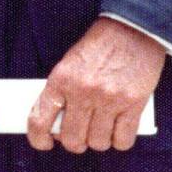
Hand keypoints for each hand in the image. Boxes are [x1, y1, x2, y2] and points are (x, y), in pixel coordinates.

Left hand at [26, 16, 166, 152]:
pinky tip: (118, 130)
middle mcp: (83, 92)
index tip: (44, 142)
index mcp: (61, 79)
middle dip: (74, 142)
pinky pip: (123, 141)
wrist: (132, 28)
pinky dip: (120, 140)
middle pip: (72, 139)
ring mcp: (109, 100)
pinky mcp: (133, 105)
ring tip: (101, 128)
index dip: (38, 138)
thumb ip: (63, 90)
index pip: (40, 119)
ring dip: (98, 140)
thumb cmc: (100, 45)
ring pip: (98, 143)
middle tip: (79, 133)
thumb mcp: (70, 62)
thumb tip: (59, 122)